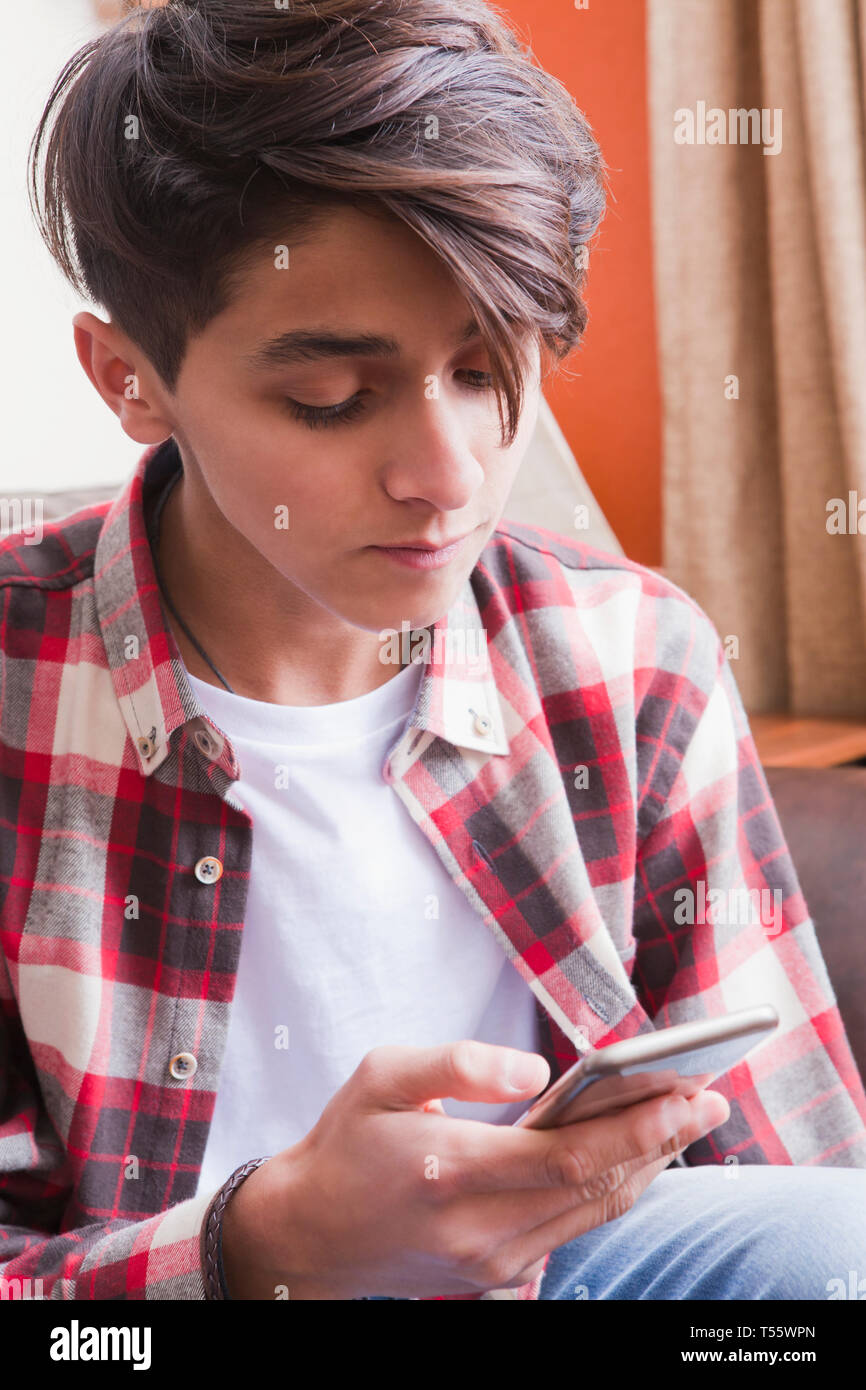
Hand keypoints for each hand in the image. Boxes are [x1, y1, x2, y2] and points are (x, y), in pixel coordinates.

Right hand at [219, 1040, 729, 1298]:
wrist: (310, 1235)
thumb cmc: (349, 1140)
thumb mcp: (381, 1074)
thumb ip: (458, 1062)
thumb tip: (536, 1070)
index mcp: (450, 1170)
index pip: (570, 1156)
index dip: (638, 1127)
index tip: (688, 1090)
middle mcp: (480, 1228)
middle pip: (598, 1187)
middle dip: (663, 1139)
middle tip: (711, 1094)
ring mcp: (494, 1260)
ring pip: (595, 1212)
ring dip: (648, 1164)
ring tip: (687, 1115)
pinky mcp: (500, 1272)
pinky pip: (575, 1227)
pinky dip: (613, 1188)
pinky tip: (637, 1150)